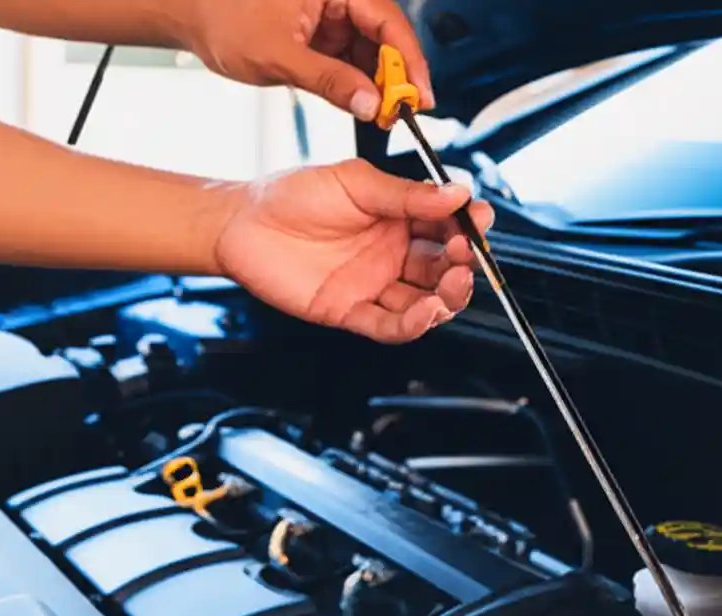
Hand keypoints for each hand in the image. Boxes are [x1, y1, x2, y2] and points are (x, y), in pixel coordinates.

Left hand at [181, 0, 433, 119]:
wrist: (190, 16)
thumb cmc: (222, 19)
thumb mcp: (278, 57)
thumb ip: (328, 81)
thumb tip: (369, 104)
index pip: (388, 20)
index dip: (410, 62)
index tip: (420, 97)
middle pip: (386, 34)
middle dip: (397, 76)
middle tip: (403, 114)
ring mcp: (332, 11)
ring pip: (372, 47)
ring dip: (380, 82)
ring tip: (383, 114)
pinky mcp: (323, 30)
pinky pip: (352, 55)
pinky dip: (359, 81)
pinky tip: (364, 104)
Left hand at [214, 159, 492, 343]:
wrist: (242, 224)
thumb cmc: (292, 195)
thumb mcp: (355, 183)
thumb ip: (405, 195)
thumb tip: (456, 193)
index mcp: (398, 218)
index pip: (446, 226)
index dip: (468, 225)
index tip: (479, 219)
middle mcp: (392, 254)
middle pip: (444, 268)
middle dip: (464, 264)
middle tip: (467, 254)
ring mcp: (373, 285)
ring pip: (425, 301)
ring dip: (447, 297)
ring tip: (453, 283)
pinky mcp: (351, 312)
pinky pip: (390, 325)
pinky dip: (413, 324)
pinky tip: (427, 312)